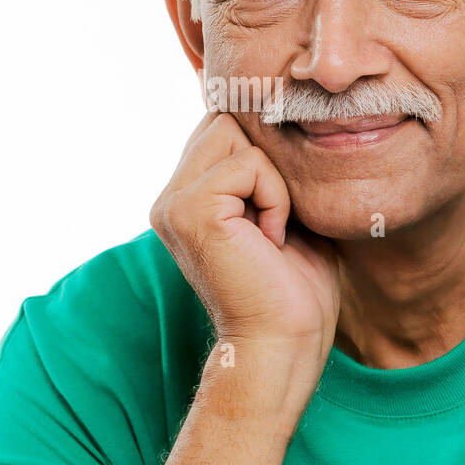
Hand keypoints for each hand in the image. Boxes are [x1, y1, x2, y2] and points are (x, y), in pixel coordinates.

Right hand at [150, 112, 340, 360]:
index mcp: (185, 199)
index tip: (282, 204)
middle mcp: (170, 197)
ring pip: (236, 133)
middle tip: (278, 221)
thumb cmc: (294, 293)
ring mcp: (174, 202)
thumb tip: (283, 116)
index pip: (222, 127)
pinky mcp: (191, 209)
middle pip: (227, 120)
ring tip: (273, 231)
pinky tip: (271, 240)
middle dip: (267, 161)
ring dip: (274, 181)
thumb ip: (270, 170)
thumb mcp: (284, 214)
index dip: (263, 150)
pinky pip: (248, 164)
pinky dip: (275, 198)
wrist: (282, 348)